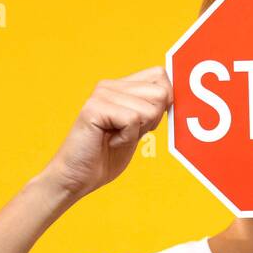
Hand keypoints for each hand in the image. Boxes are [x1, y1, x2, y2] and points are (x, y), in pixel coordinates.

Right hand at [37, 66, 171, 198]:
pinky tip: (110, 141)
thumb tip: (174, 95)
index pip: (160, 75)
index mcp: (120, 87)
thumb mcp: (138, 130)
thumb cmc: (106, 157)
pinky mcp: (95, 108)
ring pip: (149, 108)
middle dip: (153, 120)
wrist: (77, 178)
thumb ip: (153, 109)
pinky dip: (127, 138)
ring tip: (116, 137)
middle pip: (161, 92)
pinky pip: (133, 120)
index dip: (165, 102)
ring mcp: (101, 94)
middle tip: (128, 132)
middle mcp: (110, 85)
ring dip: (138, 131)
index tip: (145, 123)